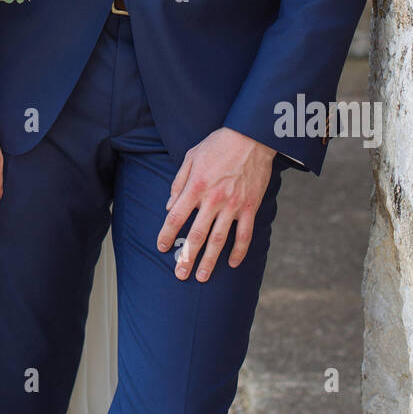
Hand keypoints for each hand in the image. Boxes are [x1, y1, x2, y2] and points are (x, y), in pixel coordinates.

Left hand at [156, 127, 275, 281]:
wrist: (251, 137)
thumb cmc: (218, 144)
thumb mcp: (191, 156)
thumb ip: (178, 182)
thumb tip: (168, 205)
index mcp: (196, 186)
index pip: (176, 216)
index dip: (167, 234)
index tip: (161, 247)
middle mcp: (213, 199)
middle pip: (197, 235)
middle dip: (187, 256)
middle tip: (180, 274)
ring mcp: (233, 205)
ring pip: (219, 240)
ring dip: (210, 261)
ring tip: (202, 276)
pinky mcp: (250, 207)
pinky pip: (245, 234)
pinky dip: (239, 251)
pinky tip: (232, 263)